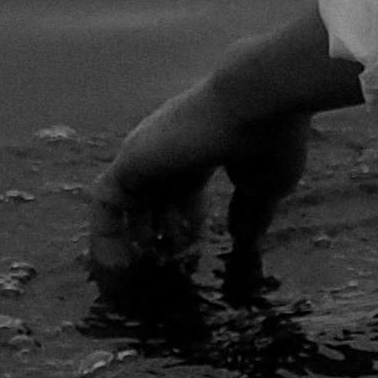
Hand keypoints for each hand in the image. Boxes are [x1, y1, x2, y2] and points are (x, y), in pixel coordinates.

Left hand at [83, 10, 363, 280]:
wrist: (256, 101)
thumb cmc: (270, 138)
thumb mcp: (265, 184)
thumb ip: (251, 211)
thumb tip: (244, 240)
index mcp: (203, 147)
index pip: (183, 188)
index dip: (187, 222)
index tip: (196, 252)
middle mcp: (171, 147)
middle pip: (153, 196)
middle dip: (158, 233)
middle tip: (167, 268)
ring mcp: (149, 152)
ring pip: (127, 201)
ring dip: (132, 238)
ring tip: (140, 275)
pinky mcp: (130, 162)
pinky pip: (107, 205)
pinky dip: (109, 235)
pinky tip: (120, 266)